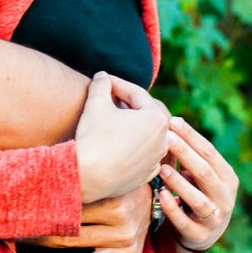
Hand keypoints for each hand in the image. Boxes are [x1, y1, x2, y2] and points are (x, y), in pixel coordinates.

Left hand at [24, 183, 151, 252]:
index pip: (73, 213)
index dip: (46, 216)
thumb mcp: (105, 178)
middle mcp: (122, 228)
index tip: (22, 220)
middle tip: (19, 243)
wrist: (156, 198)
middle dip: (45, 241)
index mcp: (114, 204)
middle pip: (76, 239)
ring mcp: (128, 249)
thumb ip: (80, 179)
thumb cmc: (119, 184)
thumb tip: (42, 176)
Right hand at [74, 73, 169, 202]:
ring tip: (113, 118)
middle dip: (128, 103)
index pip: (137, 94)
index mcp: (157, 119)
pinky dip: (133, 145)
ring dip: (132, 124)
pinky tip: (118, 141)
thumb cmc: (95, 137)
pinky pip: (142, 153)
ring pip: (146, 134)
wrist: (87, 176)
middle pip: (146, 113)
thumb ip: (101, 84)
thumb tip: (102, 77)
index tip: (102, 80)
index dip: (117, 84)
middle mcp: (163, 140)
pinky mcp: (145, 175)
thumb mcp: (96, 103)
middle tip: (110, 96)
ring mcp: (156, 160)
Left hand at [158, 116, 236, 252]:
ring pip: (198, 199)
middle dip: (185, 152)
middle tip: (166, 137)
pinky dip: (173, 209)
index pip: (210, 152)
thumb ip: (191, 157)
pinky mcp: (200, 236)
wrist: (204, 234)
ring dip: (179, 182)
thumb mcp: (201, 176)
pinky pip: (185, 222)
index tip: (173, 121)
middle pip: (205, 172)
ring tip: (162, 168)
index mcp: (227, 177)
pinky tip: (162, 195)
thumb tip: (169, 125)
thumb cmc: (199, 193)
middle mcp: (225, 197)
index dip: (191, 136)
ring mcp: (214, 218)